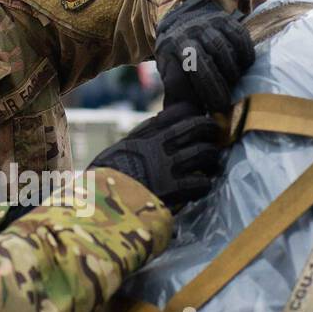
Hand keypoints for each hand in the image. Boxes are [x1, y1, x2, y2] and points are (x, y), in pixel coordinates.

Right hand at [88, 102, 223, 209]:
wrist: (98, 201)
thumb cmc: (106, 176)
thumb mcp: (123, 147)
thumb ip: (144, 136)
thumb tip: (162, 124)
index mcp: (146, 132)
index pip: (181, 110)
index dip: (194, 114)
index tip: (197, 120)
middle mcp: (159, 145)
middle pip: (198, 126)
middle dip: (211, 130)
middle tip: (214, 138)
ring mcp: (167, 166)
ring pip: (205, 153)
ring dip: (211, 159)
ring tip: (210, 165)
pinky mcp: (172, 190)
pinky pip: (202, 183)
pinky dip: (204, 185)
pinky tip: (199, 188)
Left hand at [154, 2, 255, 113]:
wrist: (178, 22)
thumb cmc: (175, 57)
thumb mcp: (168, 72)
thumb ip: (175, 92)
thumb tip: (181, 117)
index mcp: (174, 45)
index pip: (195, 65)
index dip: (209, 88)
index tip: (218, 106)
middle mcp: (191, 30)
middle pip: (213, 56)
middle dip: (223, 82)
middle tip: (228, 101)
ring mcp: (208, 22)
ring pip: (227, 47)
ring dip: (234, 68)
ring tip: (234, 83)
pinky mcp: (224, 18)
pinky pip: (240, 35)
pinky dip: (246, 52)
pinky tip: (246, 66)